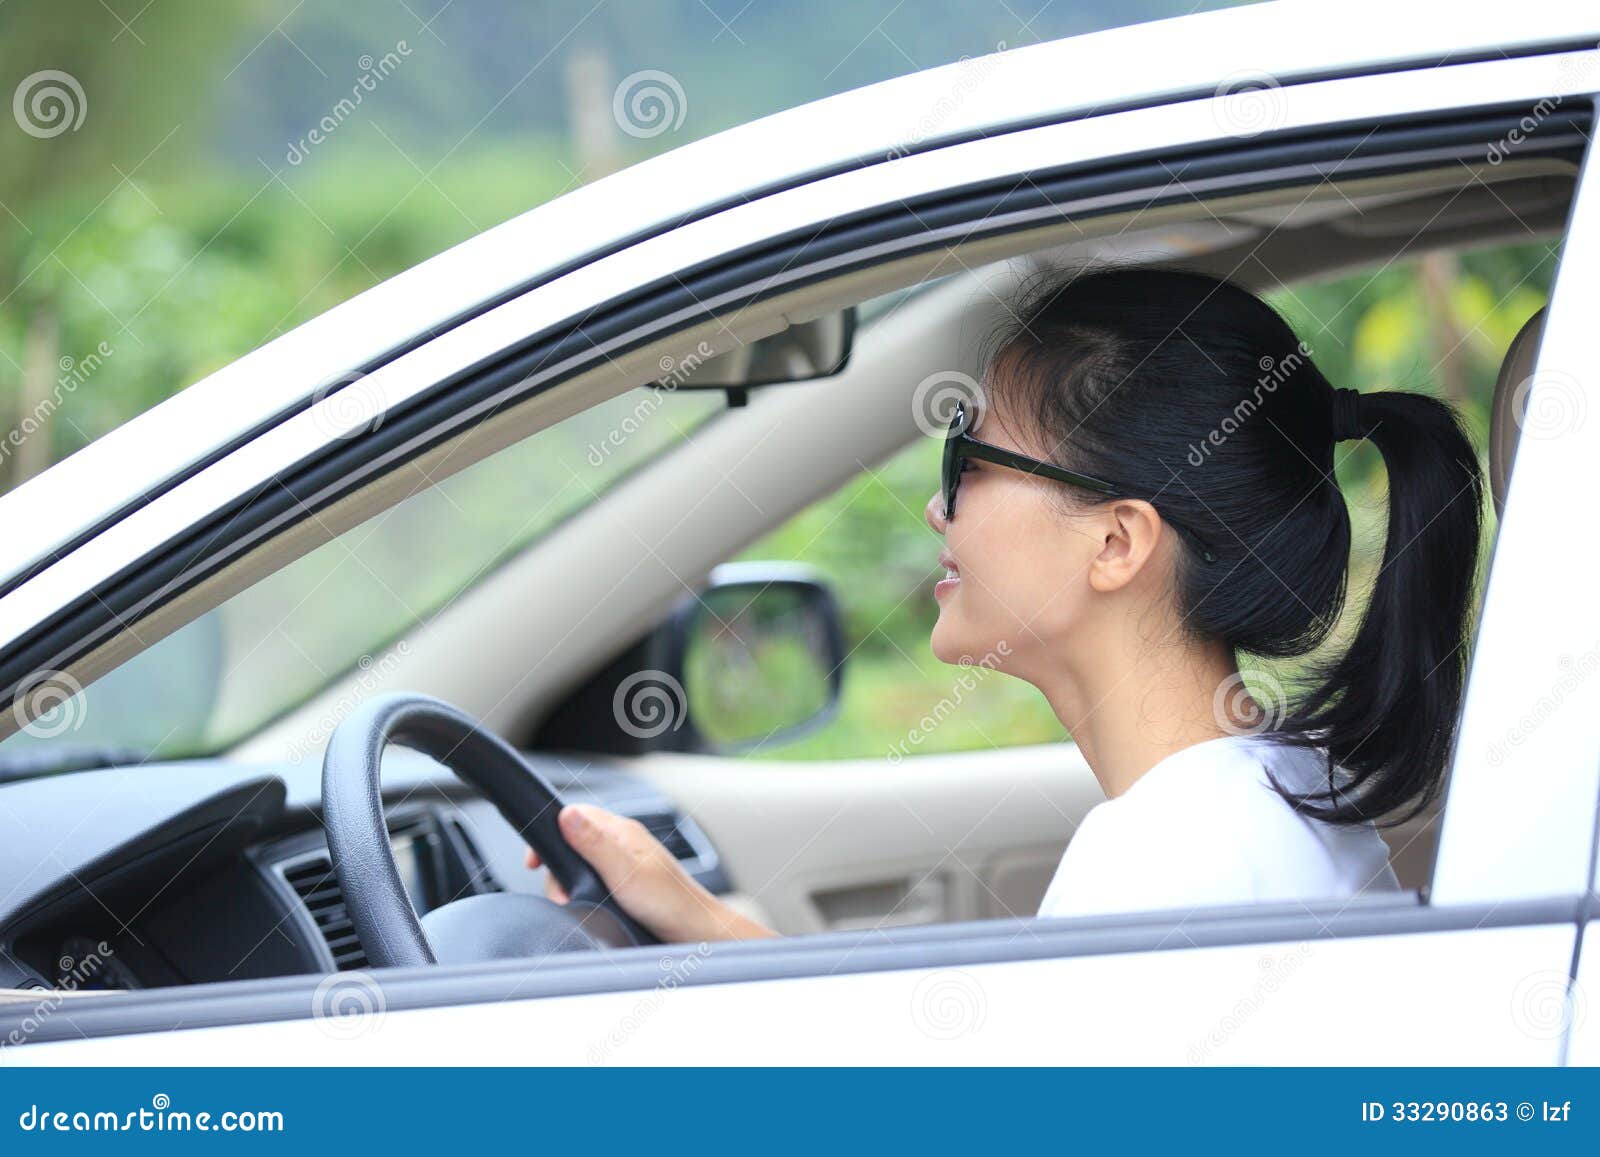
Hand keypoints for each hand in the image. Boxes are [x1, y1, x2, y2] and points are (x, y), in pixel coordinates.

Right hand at [524, 803, 774, 943]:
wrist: (694, 933)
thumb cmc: (669, 902)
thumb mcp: (624, 871)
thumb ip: (594, 843)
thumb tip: (567, 814)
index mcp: (622, 832)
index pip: (576, 815)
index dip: (551, 833)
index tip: (534, 862)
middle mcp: (623, 844)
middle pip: (573, 846)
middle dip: (560, 873)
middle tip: (566, 897)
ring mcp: (625, 865)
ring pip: (582, 868)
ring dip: (573, 888)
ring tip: (583, 908)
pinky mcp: (627, 886)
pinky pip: (595, 885)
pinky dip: (587, 898)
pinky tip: (594, 912)